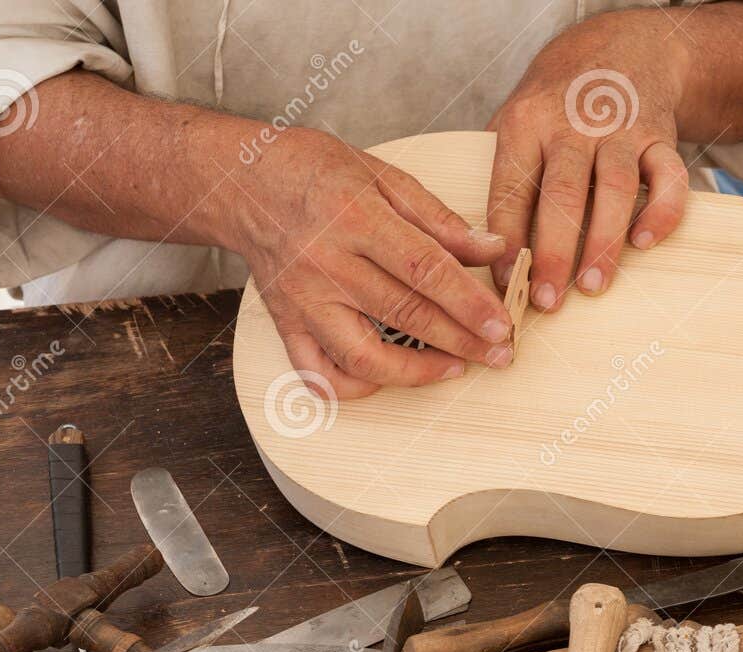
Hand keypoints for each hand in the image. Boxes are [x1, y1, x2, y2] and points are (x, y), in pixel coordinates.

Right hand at [228, 128, 514, 397]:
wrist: (240, 180)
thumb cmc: (315, 172)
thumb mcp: (383, 175)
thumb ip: (440, 218)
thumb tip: (493, 248)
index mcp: (354, 217)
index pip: (423, 269)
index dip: (468, 302)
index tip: (501, 323)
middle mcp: (325, 263)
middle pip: (404, 314)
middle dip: (461, 341)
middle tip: (500, 352)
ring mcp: (303, 299)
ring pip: (363, 356)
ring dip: (417, 372)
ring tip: (456, 367)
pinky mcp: (286, 322)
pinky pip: (319, 373)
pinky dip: (355, 388)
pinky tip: (390, 379)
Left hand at [487, 9, 691, 317]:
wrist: (618, 50)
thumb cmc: (557, 104)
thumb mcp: (517, 119)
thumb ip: (505, 174)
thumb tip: (483, 249)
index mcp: (527, 124)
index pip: (512, 188)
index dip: (508, 239)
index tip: (506, 282)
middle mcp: (573, 126)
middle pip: (563, 194)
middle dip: (554, 251)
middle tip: (548, 299)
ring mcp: (621, 132)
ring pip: (615, 189)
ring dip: (604, 242)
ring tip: (592, 286)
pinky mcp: (660, 139)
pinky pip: (669, 178)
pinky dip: (662, 212)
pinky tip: (645, 243)